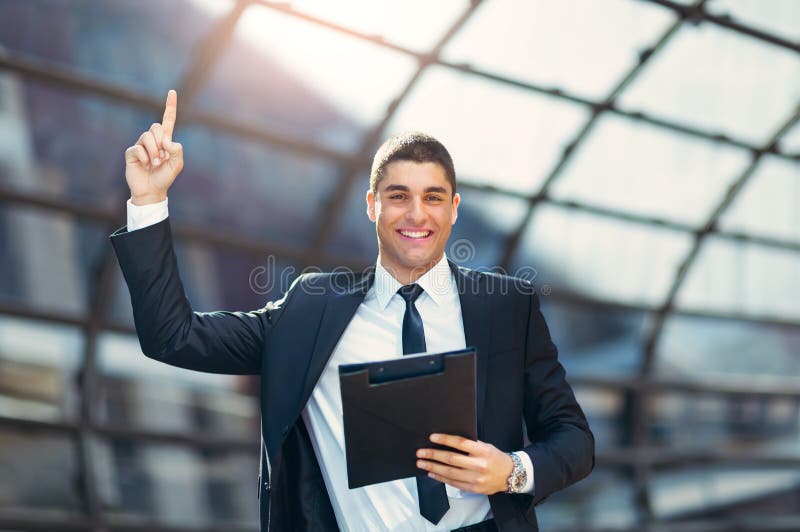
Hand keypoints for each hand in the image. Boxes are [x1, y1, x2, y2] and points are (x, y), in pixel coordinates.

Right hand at [125, 90, 183, 204]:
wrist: (151, 191)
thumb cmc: (164, 177)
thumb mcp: (177, 165)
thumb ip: (177, 151)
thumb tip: (167, 141)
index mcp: (165, 141)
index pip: (168, 120)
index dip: (170, 106)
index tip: (172, 92)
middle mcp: (153, 140)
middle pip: (156, 126)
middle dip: (161, 142)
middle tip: (162, 158)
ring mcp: (141, 145)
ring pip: (147, 136)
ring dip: (153, 151)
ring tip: (154, 163)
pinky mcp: (131, 152)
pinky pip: (138, 148)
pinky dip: (144, 158)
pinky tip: (145, 165)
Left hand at [416, 433, 513, 494]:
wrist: (511, 475)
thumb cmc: (495, 457)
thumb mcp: (486, 446)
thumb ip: (470, 444)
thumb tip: (447, 440)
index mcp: (482, 451)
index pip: (460, 443)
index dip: (445, 440)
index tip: (432, 437)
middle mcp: (479, 465)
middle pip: (451, 459)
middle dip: (433, 455)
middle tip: (420, 452)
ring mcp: (476, 478)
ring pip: (450, 473)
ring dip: (433, 467)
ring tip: (422, 463)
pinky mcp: (473, 488)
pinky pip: (453, 483)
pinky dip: (441, 477)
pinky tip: (432, 473)